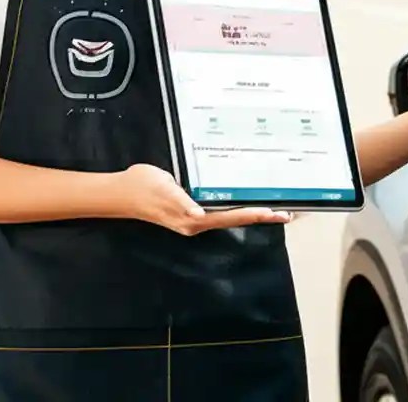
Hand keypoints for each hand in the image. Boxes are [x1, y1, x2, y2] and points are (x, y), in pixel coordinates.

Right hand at [109, 164, 291, 234]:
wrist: (121, 192)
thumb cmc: (142, 186)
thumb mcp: (163, 189)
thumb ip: (181, 202)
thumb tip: (196, 214)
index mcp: (192, 218)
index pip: (230, 217)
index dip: (253, 214)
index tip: (274, 213)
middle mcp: (196, 222)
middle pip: (235, 219)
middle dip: (260, 216)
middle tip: (286, 214)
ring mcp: (194, 218)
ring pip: (230, 217)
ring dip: (252, 213)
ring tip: (275, 210)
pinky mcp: (191, 211)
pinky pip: (220, 211)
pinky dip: (237, 208)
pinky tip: (248, 203)